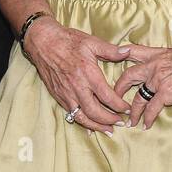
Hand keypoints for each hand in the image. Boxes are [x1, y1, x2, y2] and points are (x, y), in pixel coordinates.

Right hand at [23, 16, 130, 133]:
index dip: (120, 106)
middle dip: (110, 120)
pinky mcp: (58, 96)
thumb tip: (127, 52)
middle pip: (95, 112)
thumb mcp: (91, 42)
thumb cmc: (67, 40)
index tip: (128, 109)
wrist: (43, 42)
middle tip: (121, 122)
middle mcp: (77, 87)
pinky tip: (89, 126)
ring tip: (107, 130)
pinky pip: (71, 114)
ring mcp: (66, 93)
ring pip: (82, 117)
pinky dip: (82, 122)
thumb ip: (110, 50)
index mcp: (88, 74)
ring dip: (96, 126)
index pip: (107, 96)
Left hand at [113, 43, 171, 128]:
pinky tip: (145, 125)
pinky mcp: (166, 93)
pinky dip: (147, 118)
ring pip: (138, 97)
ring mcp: (158, 80)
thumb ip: (168, 60)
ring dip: (133, 111)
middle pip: (128, 76)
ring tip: (130, 121)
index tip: (113, 57)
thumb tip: (169, 66)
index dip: (121, 53)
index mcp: (157, 55)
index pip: (134, 51)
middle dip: (119, 88)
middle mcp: (153, 66)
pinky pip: (151, 108)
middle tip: (114, 99)